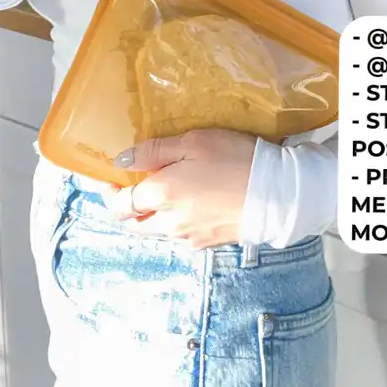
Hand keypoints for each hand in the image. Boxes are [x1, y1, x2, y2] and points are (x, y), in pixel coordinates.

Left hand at [97, 129, 258, 249]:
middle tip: (132, 186)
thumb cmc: (236, 160)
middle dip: (127, 208)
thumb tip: (122, 161)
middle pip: (134, 224)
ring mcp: (188, 237)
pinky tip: (192, 203)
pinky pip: (180, 234)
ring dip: (152, 215)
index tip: (108, 177)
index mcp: (161, 195)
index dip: (108, 192)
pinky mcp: (207, 244)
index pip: (119, 204)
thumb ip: (154, 151)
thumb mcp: (194, 142)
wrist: (278, 194)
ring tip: (166, 191)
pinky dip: (176, 221)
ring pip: (157, 230)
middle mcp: (169, 223)